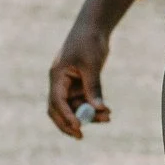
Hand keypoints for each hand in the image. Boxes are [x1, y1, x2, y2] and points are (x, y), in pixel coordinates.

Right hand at [46, 25, 111, 139]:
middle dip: (69, 123)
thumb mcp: (92, 65)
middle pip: (59, 109)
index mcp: (57, 77)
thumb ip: (93, 87)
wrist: (94, 28)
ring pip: (74, 107)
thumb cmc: (89, 42)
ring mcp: (69, 84)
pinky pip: (84, 101)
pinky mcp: (80, 84)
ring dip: (87, 115)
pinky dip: (93, 107)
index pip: (57, 101)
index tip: (78, 127)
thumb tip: (98, 109)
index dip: (66, 116)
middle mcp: (60, 83)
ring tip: (107, 119)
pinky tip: (106, 112)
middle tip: (81, 136)